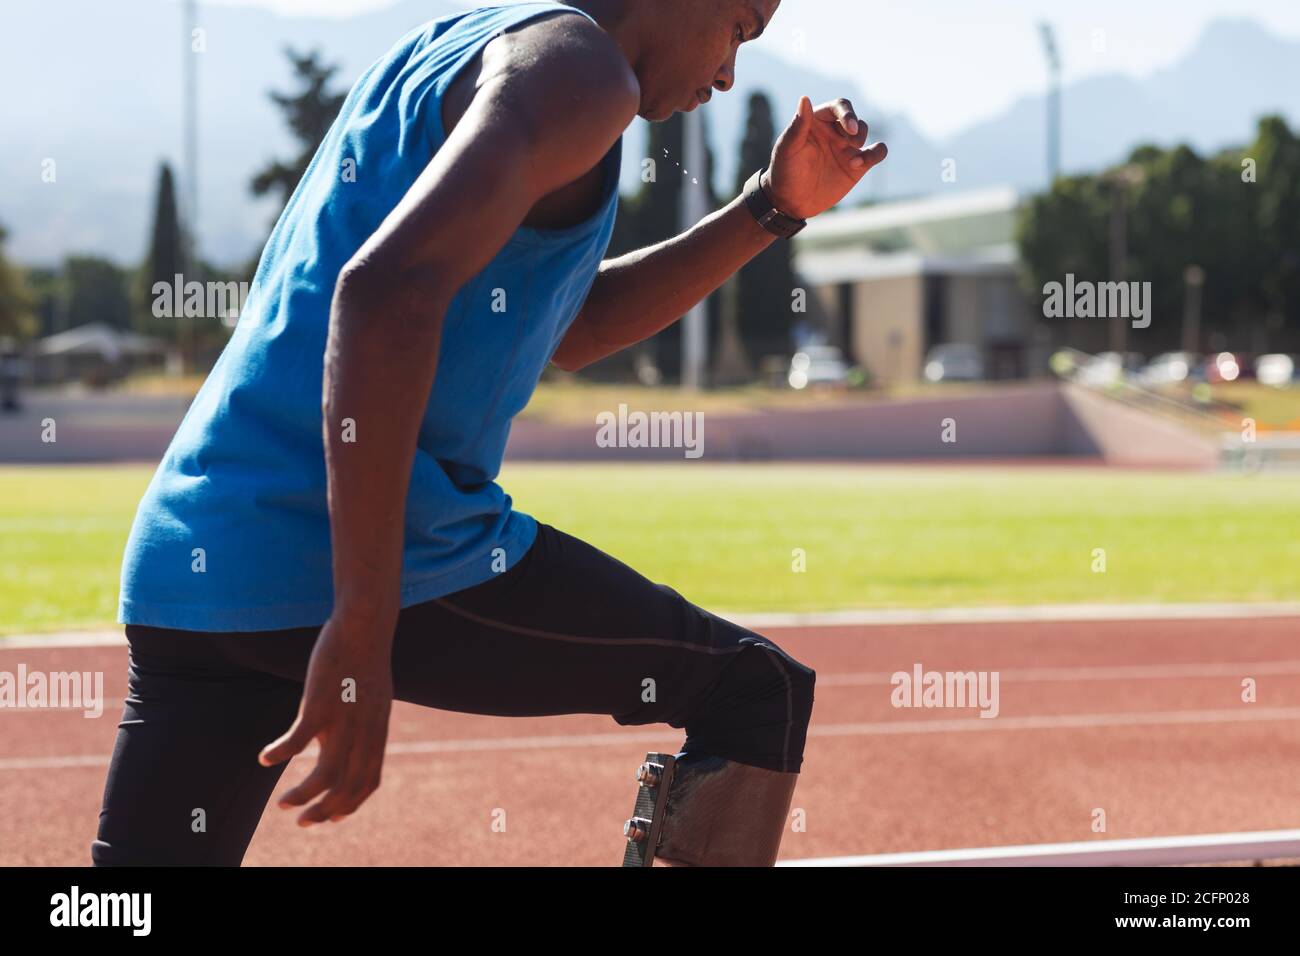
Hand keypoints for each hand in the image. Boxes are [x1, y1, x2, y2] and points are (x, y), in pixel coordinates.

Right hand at [259, 613, 393, 826]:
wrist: (364, 626)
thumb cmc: (365, 660)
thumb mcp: (374, 697)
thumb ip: (365, 722)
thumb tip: (351, 739)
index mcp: (376, 731)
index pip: (369, 780)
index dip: (351, 804)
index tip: (333, 817)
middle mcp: (363, 732)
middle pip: (347, 787)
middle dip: (324, 812)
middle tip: (302, 822)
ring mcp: (343, 720)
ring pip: (325, 776)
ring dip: (303, 796)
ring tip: (283, 804)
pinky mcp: (320, 704)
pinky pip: (297, 741)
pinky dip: (280, 754)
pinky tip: (264, 759)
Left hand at [764, 96, 887, 220]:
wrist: (792, 201)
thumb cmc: (785, 172)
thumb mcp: (788, 149)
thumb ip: (798, 125)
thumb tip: (805, 98)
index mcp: (817, 121)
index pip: (839, 106)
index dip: (847, 113)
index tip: (849, 128)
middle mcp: (833, 131)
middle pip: (854, 118)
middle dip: (857, 127)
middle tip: (853, 142)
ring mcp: (846, 147)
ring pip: (865, 131)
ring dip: (863, 140)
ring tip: (852, 161)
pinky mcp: (858, 165)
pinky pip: (877, 152)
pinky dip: (876, 154)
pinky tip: (860, 164)